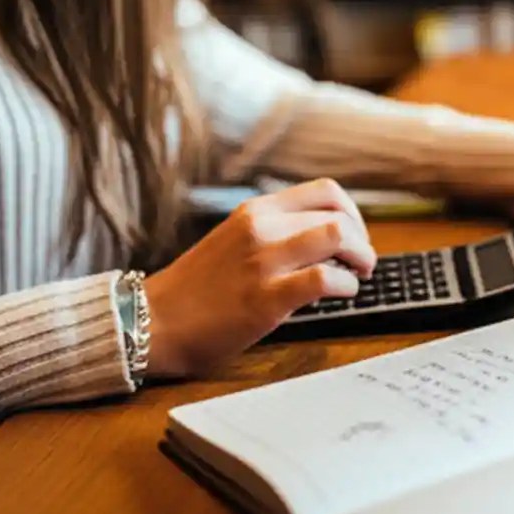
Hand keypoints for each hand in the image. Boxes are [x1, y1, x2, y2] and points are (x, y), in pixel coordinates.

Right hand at [143, 178, 376, 378]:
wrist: (152, 322)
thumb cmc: (196, 290)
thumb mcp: (234, 241)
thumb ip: (274, 234)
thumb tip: (327, 240)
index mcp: (255, 211)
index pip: (325, 191)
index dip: (352, 213)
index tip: (353, 237)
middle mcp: (260, 228)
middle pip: (339, 214)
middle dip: (362, 239)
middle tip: (361, 263)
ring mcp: (263, 261)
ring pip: (337, 235)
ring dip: (361, 257)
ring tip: (358, 276)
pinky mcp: (266, 298)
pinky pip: (326, 278)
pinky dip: (346, 286)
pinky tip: (342, 295)